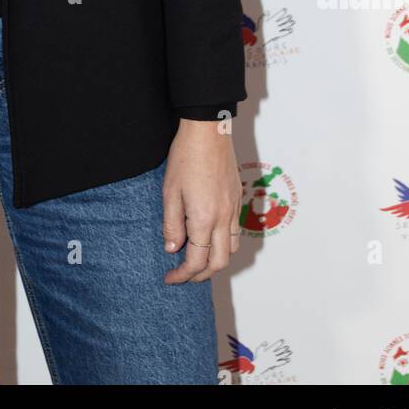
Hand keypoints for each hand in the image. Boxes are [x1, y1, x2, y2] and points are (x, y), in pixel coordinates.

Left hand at [162, 118, 242, 282]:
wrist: (209, 130)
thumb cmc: (186, 156)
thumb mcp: (170, 191)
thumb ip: (171, 224)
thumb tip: (172, 249)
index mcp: (204, 218)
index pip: (196, 261)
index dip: (182, 275)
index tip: (170, 278)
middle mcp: (223, 218)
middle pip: (219, 262)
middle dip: (201, 275)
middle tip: (183, 275)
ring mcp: (234, 208)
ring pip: (232, 248)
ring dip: (216, 261)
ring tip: (198, 260)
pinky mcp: (238, 198)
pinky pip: (236, 231)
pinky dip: (225, 243)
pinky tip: (211, 237)